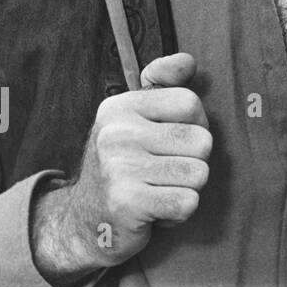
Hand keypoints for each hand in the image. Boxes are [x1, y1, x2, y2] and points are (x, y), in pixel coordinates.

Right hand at [32, 53, 211, 285]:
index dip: (194, 126)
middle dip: (192, 163)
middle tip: (161, 174)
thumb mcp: (134, 120)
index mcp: (120, 107)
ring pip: (199, 173)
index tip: (171, 142)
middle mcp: (116, 133)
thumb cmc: (122, 168)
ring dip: (185, 189)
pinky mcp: (128, 203)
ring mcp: (119, 167)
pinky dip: (178, 213)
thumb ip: (162, 85)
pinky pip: (188, 202)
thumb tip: (188, 60)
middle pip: (202, 140)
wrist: (84, 226)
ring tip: (156, 191)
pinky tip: (153, 211)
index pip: (190, 102)